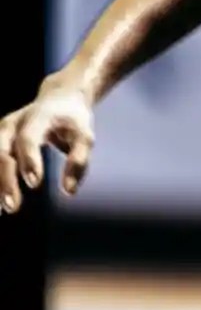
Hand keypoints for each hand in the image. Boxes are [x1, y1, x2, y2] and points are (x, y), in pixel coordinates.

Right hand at [0, 83, 94, 214]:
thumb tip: (69, 190)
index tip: (36, 183)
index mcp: (36, 117)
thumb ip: (79, 160)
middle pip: (2, 152)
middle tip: (14, 207)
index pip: (28, 138)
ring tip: (3, 210)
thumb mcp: (84, 135)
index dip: (30, 160)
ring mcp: (1, 132)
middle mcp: (13, 124)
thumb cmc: (73, 120)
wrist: (58, 99)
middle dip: (5, 180)